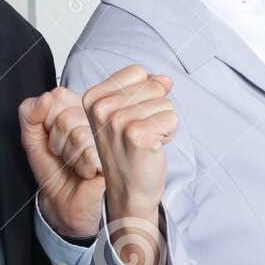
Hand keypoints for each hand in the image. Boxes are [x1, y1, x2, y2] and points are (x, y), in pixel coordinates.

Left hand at [20, 87, 103, 240]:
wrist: (64, 205)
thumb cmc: (54, 172)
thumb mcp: (32, 139)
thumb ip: (29, 113)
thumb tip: (44, 98)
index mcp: (80, 109)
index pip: (59, 96)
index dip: (49, 120)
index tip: (54, 136)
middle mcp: (97, 119)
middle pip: (66, 118)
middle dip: (58, 142)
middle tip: (66, 155)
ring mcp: (110, 137)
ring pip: (78, 135)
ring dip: (70, 156)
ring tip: (77, 164)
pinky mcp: (117, 156)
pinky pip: (89, 154)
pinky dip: (82, 168)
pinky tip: (88, 172)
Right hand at [82, 65, 177, 264]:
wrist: (128, 192)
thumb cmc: (129, 153)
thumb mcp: (129, 114)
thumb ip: (145, 90)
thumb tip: (165, 79)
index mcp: (93, 98)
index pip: (137, 72)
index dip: (144, 94)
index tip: (133, 118)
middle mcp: (101, 108)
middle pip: (153, 85)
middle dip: (156, 109)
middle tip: (141, 134)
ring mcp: (117, 121)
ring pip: (165, 103)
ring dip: (163, 124)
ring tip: (146, 142)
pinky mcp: (137, 135)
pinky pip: (172, 119)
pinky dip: (169, 134)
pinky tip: (153, 149)